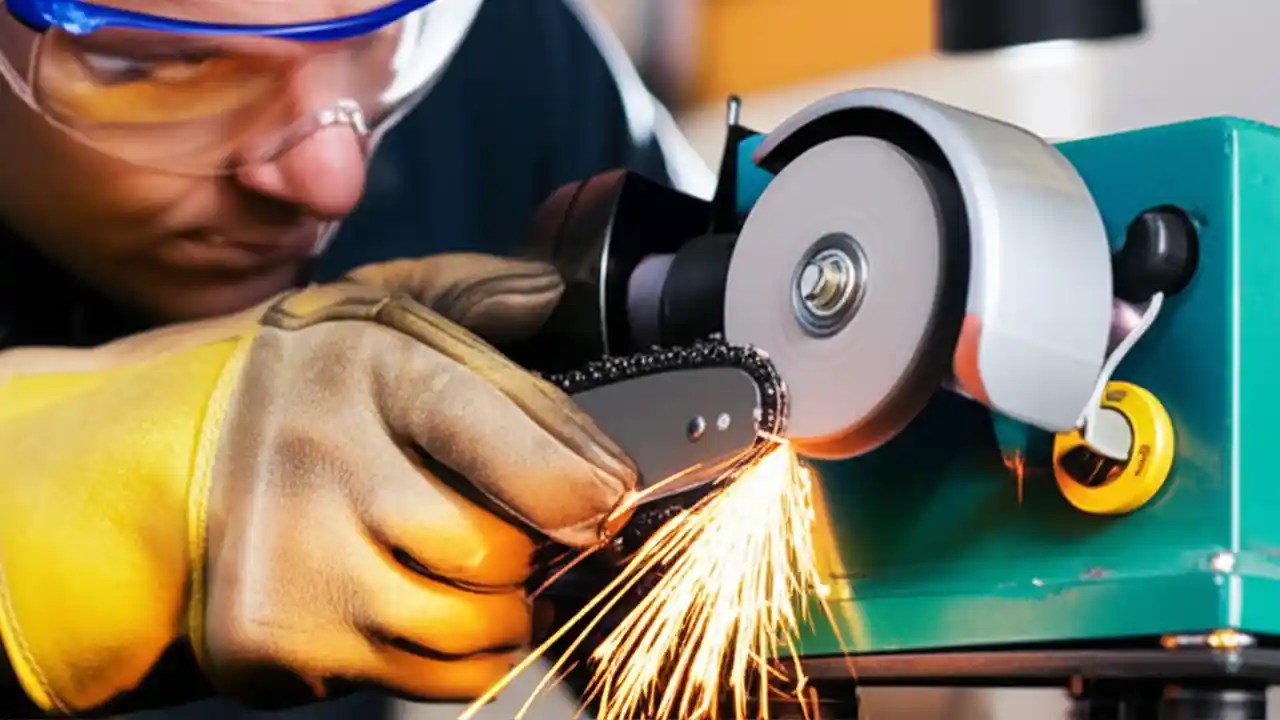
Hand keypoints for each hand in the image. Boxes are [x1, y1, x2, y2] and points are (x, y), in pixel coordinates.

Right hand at [0, 253, 636, 712]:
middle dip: (531, 551)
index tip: (608, 498)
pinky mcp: (279, 647)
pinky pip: (428, 680)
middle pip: (492, 548)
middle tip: (517, 531)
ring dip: (500, 610)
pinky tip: (420, 606)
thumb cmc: (275, 391)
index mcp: (358, 369)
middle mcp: (322, 466)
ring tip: (466, 570)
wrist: (136, 478)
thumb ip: (467, 295)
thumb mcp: (360, 311)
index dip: (568, 475)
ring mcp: (297, 566)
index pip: (489, 428)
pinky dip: (455, 658)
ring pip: (472, 628)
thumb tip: (555, 294)